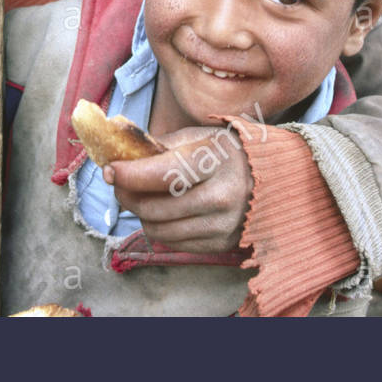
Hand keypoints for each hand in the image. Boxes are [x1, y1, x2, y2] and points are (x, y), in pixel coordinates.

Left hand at [104, 125, 253, 253]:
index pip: (162, 174)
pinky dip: (159, 228)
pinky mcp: (222, 244)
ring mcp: (223, 225)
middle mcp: (222, 196)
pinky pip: (174, 243)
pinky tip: (162, 212)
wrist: (272, 178)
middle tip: (118, 184)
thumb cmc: (226, 152)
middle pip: (155, 207)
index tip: (109, 170)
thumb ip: (160, 146)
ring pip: (159, 229)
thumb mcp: (198, 136)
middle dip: (126, 196)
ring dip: (140, 214)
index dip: (129, 175)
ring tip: (139, 198)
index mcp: (215, 161)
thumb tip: (120, 151)